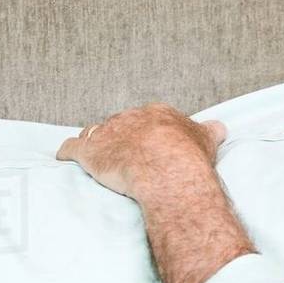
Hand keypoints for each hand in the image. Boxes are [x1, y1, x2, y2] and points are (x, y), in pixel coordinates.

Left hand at [56, 102, 225, 200]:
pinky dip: (67, 153)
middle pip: (120, 124)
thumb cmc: (189, 156)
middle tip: (126, 156)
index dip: (147, 132)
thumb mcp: (207, 139)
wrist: (168, 170)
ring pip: (95, 133)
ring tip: (98, 157)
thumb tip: (219, 127)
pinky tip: (64, 159)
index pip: (147, 118)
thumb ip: (210, 131)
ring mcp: (106, 133)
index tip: (150, 145)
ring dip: (95, 143)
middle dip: (121, 138)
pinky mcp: (88, 152)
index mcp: (156, 113)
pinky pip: (70, 148)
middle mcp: (129, 117)